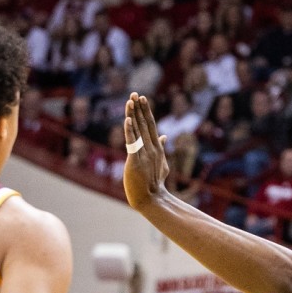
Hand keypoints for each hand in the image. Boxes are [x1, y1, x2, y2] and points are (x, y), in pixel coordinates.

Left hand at [123, 93, 170, 209]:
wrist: (151, 199)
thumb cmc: (154, 183)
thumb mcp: (161, 163)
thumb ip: (161, 148)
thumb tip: (163, 135)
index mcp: (157, 147)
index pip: (151, 125)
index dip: (146, 111)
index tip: (142, 98)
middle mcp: (152, 148)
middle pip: (145, 124)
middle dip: (140, 108)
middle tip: (135, 94)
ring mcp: (145, 154)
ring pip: (138, 130)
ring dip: (134, 114)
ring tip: (131, 101)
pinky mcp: (136, 161)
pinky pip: (132, 143)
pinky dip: (130, 131)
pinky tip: (128, 120)